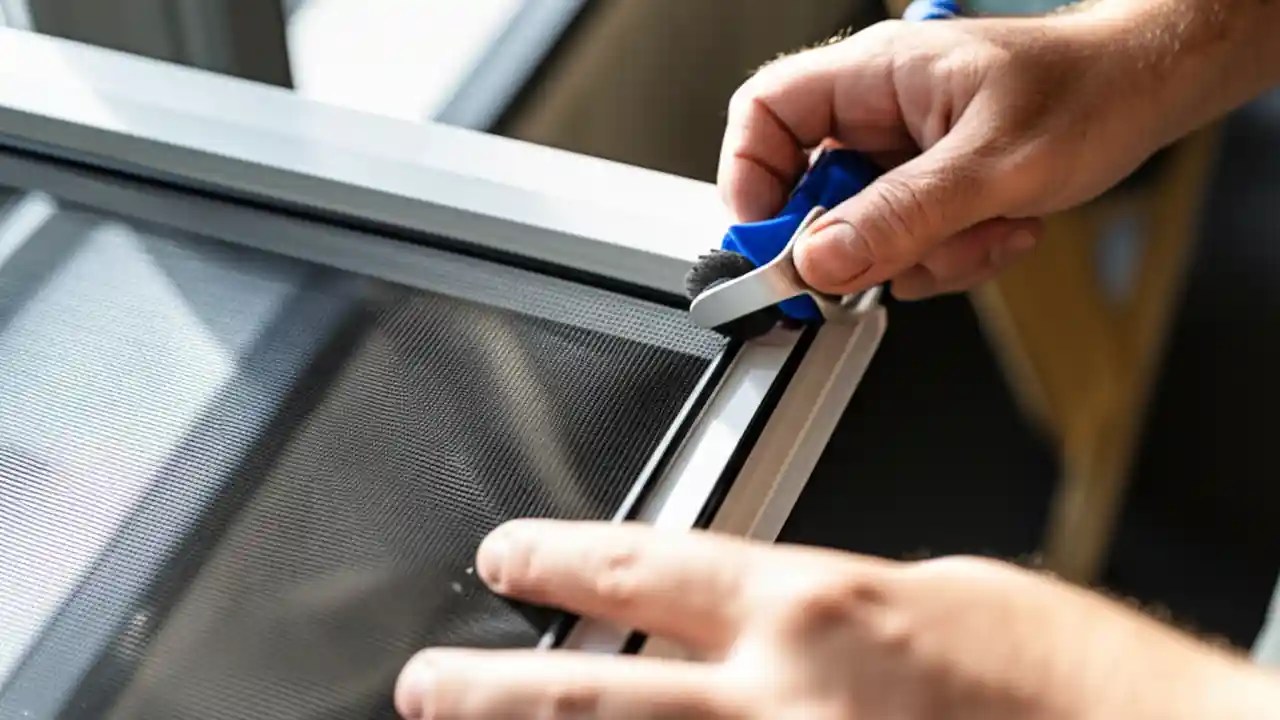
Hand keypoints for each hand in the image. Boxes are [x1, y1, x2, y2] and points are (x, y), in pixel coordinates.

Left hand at [394, 519, 1277, 718]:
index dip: (560, 559)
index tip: (508, 558)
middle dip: (492, 692)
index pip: (645, 567)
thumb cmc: (1070, 680)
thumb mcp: (936, 592)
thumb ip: (827, 607)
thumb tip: (761, 620)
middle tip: (425, 686)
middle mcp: (779, 706)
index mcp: (815, 611)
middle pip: (590, 696)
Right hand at [718, 6, 1200, 299]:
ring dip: (919, 255)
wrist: (1151, 93)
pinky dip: (949, 256)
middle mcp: (878, 112)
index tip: (768, 241)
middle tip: (891, 260)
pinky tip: (998, 229)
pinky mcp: (931, 187)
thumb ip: (901, 215)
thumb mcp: (992, 164)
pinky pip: (906, 244)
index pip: (765, 114)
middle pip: (810, 190)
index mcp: (873, 75)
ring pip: (862, 232)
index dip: (748, 178)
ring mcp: (904, 153)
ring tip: (981, 231)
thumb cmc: (1088, 91)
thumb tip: (820, 259)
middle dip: (856, 241)